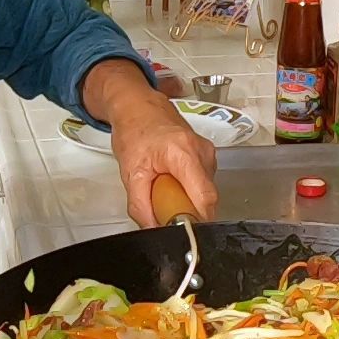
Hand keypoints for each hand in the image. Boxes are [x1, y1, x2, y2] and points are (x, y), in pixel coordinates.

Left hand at [85, 60, 219, 225]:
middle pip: (205, 198)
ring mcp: (207, 153)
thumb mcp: (131, 173)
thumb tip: (153, 230)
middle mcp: (202, 152)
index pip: (204, 197)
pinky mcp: (207, 156)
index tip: (184, 229)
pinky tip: (172, 180)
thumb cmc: (135, 130)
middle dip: (187, 210)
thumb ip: (141, 206)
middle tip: (163, 204)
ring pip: (204, 192)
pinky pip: (202, 184)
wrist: (138, 107)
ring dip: (186, 199)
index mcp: (184, 153)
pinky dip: (187, 189)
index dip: (198, 219)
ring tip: (165, 187)